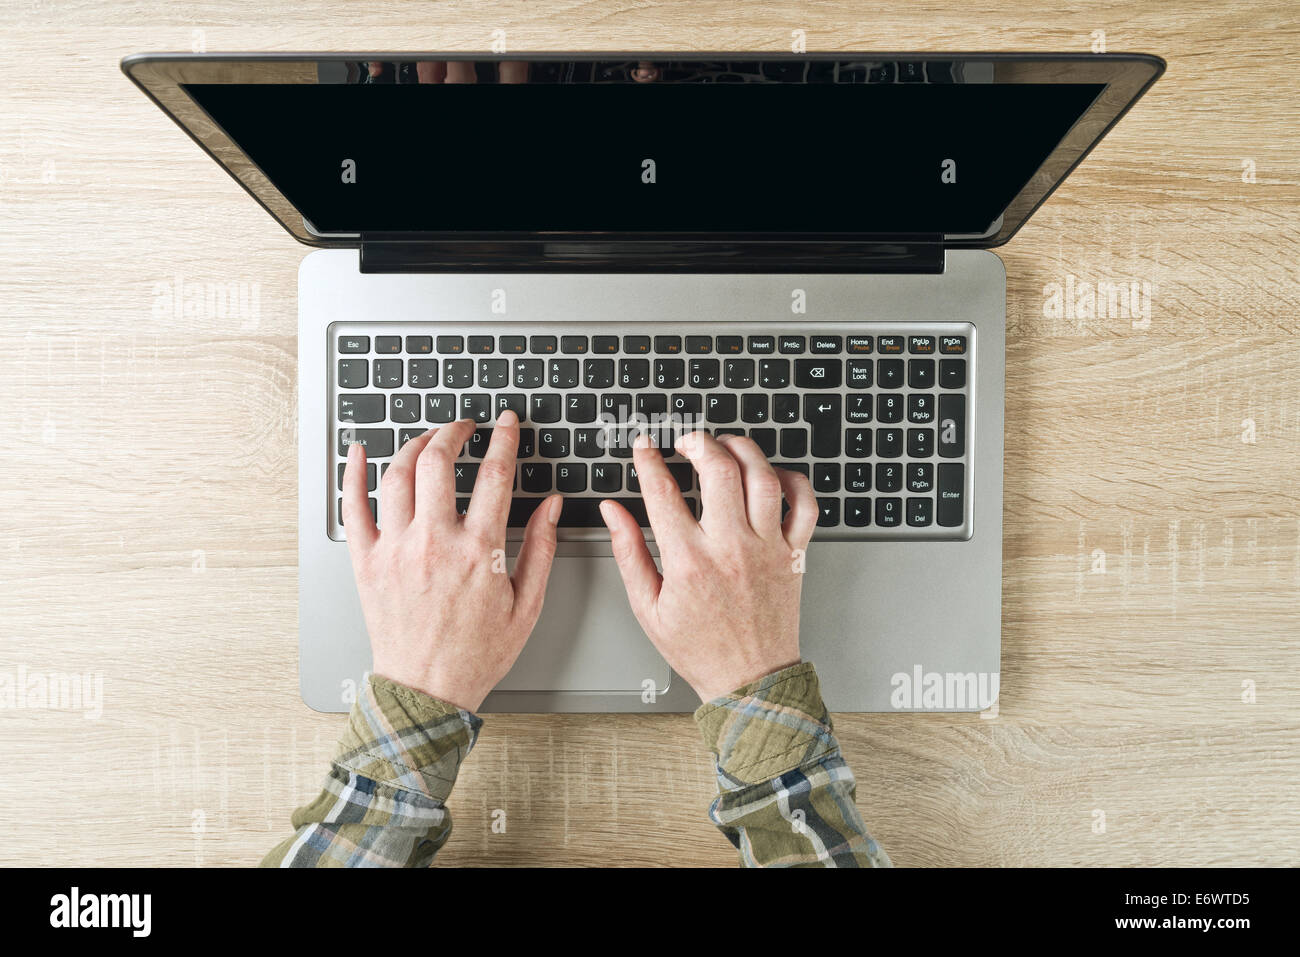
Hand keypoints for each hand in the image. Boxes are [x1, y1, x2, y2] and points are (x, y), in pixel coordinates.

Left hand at [341, 411, 561, 711]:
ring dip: (414, 445)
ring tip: (428, 439)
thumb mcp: (526, 605)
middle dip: (454, 431)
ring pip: (397, 475)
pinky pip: (353, 507)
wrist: (426, 690)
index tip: (507, 424)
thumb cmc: (476, 653)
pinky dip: (353, 473)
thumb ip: (541, 549)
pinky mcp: (367, 562)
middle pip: (439, 461)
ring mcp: (395, 550)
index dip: (504, 440)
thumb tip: (552, 506)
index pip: (495, 476)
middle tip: (464, 426)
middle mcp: (433, 543)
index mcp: (478, 552)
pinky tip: (358, 451)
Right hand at [599, 431, 818, 702]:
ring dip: (741, 449)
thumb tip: (612, 511)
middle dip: (698, 442)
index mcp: (689, 561)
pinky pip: (804, 503)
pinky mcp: (794, 554)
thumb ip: (628, 552)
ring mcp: (767, 548)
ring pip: (762, 476)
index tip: (644, 446)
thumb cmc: (699, 648)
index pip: (662, 492)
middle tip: (686, 442)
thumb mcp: (647, 606)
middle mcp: (731, 548)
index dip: (649, 459)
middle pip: (719, 469)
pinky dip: (792, 479)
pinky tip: (771, 475)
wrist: (750, 680)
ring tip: (724, 447)